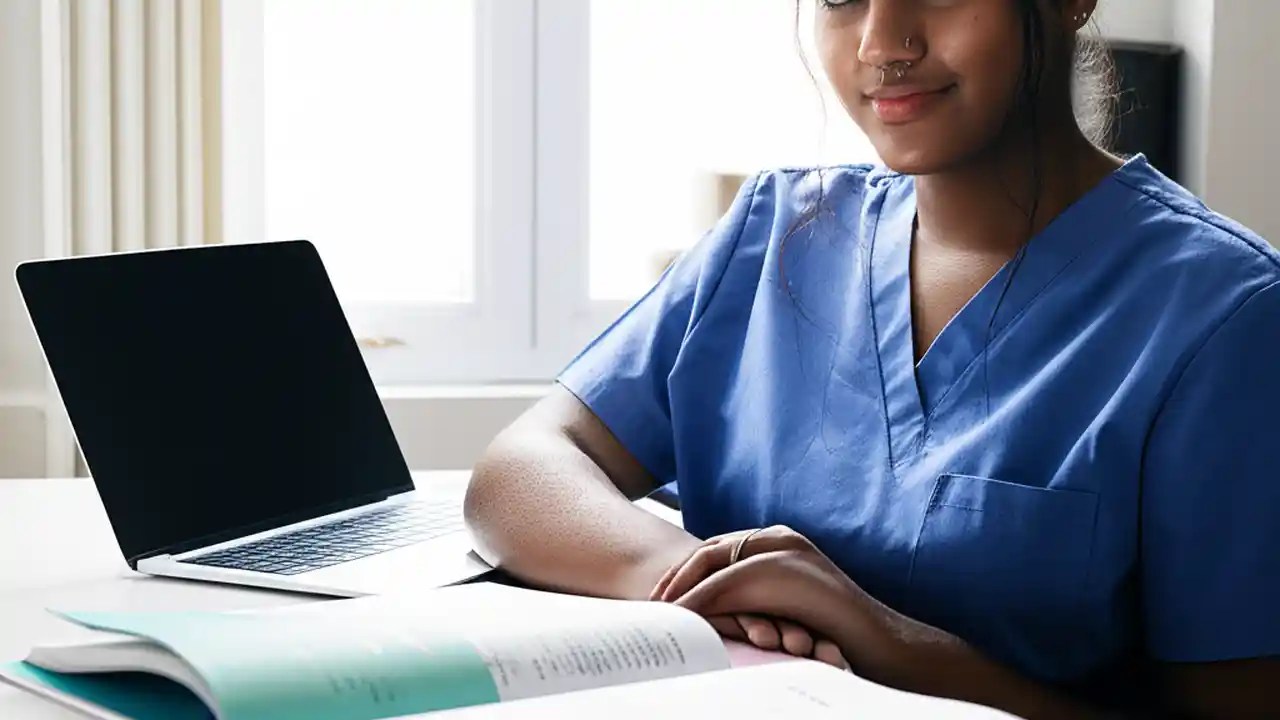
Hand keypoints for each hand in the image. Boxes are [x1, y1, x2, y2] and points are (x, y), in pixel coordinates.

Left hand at [652, 526, 906, 681]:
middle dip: (676, 576)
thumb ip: (756, 601)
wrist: (882, 645)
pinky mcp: (784, 568)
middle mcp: (779, 537)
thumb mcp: (787, 610)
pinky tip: (682, 617)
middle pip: (710, 548)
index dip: (687, 572)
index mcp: (779, 542)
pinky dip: (701, 598)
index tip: (662, 597)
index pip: (718, 548)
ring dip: (682, 586)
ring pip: (714, 560)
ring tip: (658, 611)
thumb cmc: (838, 634)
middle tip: (650, 604)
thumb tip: (718, 616)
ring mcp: (782, 548)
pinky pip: (729, 581)